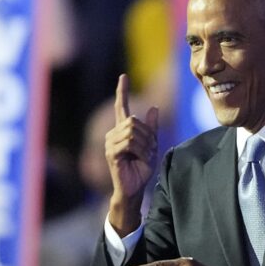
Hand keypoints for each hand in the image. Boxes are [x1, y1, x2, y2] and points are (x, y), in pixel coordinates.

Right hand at [106, 74, 157, 233]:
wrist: (134, 188)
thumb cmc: (141, 168)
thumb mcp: (151, 145)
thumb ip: (151, 128)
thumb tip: (153, 108)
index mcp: (122, 131)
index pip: (121, 107)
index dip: (122, 92)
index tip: (123, 77)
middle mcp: (113, 134)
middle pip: (134, 120)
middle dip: (148, 135)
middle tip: (149, 151)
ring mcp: (110, 143)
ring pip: (133, 131)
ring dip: (145, 145)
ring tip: (145, 157)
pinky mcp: (111, 153)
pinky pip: (129, 142)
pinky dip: (140, 151)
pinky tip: (140, 159)